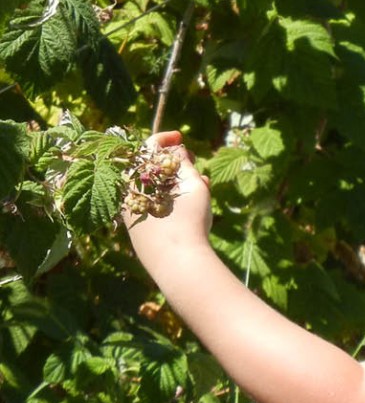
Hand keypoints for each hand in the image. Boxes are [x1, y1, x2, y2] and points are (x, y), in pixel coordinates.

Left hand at [124, 130, 211, 267]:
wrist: (178, 265)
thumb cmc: (187, 221)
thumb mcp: (192, 185)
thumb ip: (182, 163)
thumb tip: (174, 151)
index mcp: (137, 179)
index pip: (146, 148)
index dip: (165, 139)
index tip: (181, 137)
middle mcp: (127, 195)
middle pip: (147, 168)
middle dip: (171, 161)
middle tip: (191, 160)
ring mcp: (129, 213)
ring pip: (150, 187)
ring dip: (173, 180)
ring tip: (200, 183)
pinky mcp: (136, 230)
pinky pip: (149, 204)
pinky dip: (167, 197)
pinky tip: (189, 203)